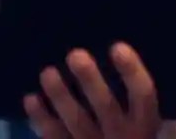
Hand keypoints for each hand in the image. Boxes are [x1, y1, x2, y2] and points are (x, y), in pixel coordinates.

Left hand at [24, 44, 159, 138]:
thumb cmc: (129, 132)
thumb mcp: (140, 119)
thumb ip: (133, 95)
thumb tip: (116, 47)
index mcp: (144, 124)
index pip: (143, 95)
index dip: (132, 72)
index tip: (117, 46)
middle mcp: (122, 135)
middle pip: (106, 106)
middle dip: (90, 81)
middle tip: (75, 54)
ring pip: (77, 121)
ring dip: (61, 96)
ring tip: (47, 72)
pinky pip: (55, 136)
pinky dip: (41, 118)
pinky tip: (31, 98)